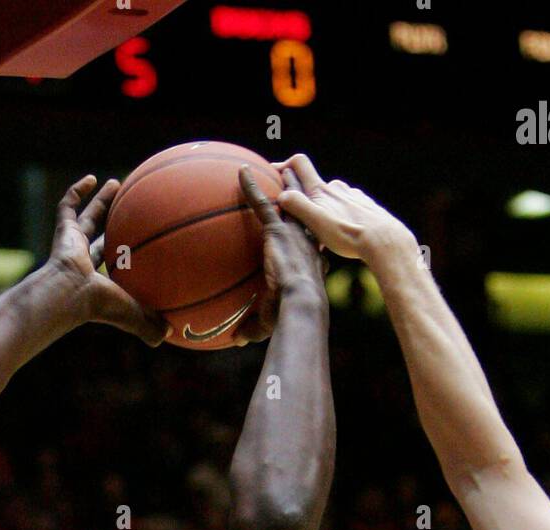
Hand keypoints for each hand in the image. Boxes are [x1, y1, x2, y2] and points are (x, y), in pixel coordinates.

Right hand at [47, 174, 169, 346]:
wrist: (70, 294)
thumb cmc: (101, 306)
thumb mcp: (133, 314)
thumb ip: (150, 324)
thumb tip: (171, 333)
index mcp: (99, 279)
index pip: (114, 266)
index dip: (126, 255)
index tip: (141, 243)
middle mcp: (85, 260)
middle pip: (102, 236)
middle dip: (115, 223)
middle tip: (130, 207)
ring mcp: (72, 244)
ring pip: (87, 217)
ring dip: (100, 201)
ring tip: (116, 185)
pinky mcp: (63, 231)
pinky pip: (67, 206)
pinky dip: (76, 192)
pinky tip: (91, 179)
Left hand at [233, 164, 327, 345]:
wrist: (300, 306)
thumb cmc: (291, 318)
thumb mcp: (270, 324)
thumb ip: (252, 327)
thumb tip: (236, 340)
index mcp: (312, 266)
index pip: (314, 248)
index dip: (313, 240)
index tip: (312, 235)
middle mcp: (308, 245)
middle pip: (308, 217)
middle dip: (305, 202)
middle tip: (299, 188)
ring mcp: (295, 235)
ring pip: (292, 203)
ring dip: (287, 186)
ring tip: (282, 168)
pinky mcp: (278, 231)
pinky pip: (262, 204)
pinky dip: (251, 187)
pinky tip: (241, 172)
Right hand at [275, 154, 416, 266]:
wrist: (384, 240)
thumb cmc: (348, 234)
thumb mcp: (316, 222)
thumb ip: (297, 206)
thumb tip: (282, 195)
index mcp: (322, 190)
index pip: (299, 163)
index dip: (285, 164)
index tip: (275, 173)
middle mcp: (338, 188)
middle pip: (315, 185)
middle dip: (305, 197)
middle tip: (301, 219)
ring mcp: (353, 196)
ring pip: (333, 198)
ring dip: (325, 209)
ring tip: (324, 233)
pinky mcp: (366, 207)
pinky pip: (348, 208)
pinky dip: (341, 216)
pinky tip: (344, 233)